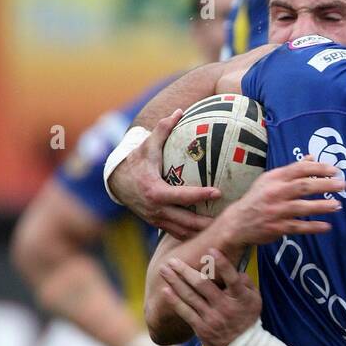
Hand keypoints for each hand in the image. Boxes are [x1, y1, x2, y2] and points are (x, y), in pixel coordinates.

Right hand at [109, 110, 221, 239]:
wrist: (117, 182)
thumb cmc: (136, 161)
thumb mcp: (147, 145)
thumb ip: (163, 129)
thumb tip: (179, 111)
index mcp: (155, 191)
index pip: (182, 196)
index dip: (201, 195)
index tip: (219, 192)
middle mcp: (156, 210)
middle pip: (187, 222)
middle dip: (208, 224)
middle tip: (228, 219)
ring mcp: (157, 220)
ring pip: (184, 232)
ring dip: (203, 233)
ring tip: (223, 228)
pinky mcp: (158, 225)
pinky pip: (178, 234)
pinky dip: (193, 235)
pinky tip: (209, 232)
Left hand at [159, 250, 261, 345]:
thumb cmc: (247, 318)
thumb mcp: (255, 299)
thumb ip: (245, 282)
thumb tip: (233, 267)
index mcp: (240, 297)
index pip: (232, 278)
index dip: (222, 264)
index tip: (211, 250)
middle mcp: (225, 307)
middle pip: (202, 285)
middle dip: (185, 271)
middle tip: (172, 259)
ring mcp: (212, 318)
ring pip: (190, 296)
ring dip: (175, 281)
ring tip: (164, 270)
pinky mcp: (201, 328)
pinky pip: (185, 312)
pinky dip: (175, 301)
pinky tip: (166, 290)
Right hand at [219, 157, 345, 246]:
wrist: (238, 222)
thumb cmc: (258, 198)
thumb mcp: (270, 180)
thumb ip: (292, 169)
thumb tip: (313, 157)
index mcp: (275, 178)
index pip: (299, 169)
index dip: (319, 168)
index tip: (335, 170)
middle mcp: (276, 192)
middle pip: (304, 186)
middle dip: (325, 184)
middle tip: (343, 185)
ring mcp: (277, 210)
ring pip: (302, 207)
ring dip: (322, 206)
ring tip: (338, 205)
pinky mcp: (278, 227)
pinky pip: (299, 227)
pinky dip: (313, 227)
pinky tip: (327, 227)